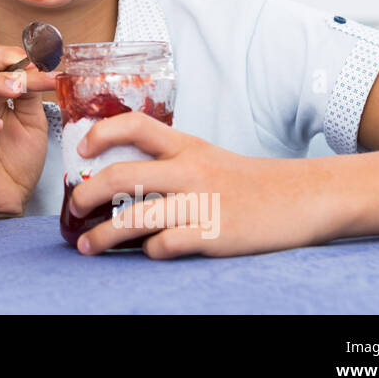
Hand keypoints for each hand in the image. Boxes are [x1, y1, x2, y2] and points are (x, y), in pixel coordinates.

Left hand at [67, 111, 356, 257]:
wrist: (305, 197)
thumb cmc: (250, 182)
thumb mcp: (208, 158)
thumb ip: (170, 163)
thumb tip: (121, 180)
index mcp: (187, 146)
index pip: (134, 125)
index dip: (101, 133)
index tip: (82, 151)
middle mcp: (189, 170)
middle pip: (120, 176)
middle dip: (85, 195)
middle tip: (73, 210)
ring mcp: (201, 203)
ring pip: (134, 217)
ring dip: (103, 235)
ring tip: (87, 246)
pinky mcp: (215, 233)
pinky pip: (166, 245)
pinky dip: (151, 251)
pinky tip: (149, 252)